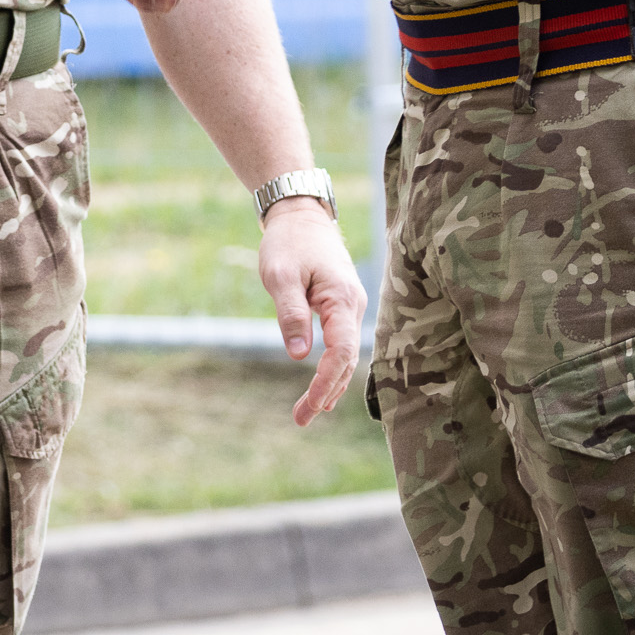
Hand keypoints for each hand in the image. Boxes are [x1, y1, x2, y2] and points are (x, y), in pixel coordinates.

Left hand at [256, 197, 363, 425]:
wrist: (300, 215)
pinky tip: (323, 390)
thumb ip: (291, 314)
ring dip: (330, 384)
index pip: (341, 352)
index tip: (308, 406)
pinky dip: (333, 369)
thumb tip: (298, 356)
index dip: (326, 382)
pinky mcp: (341, 307)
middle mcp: (354, 306)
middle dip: (326, 392)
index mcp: (342, 298)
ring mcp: (350, 306)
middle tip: (299, 419)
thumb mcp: (280, 275)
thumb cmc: (288, 242)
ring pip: (346, 355)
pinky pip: (342, 344)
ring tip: (308, 413)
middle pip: (346, 360)